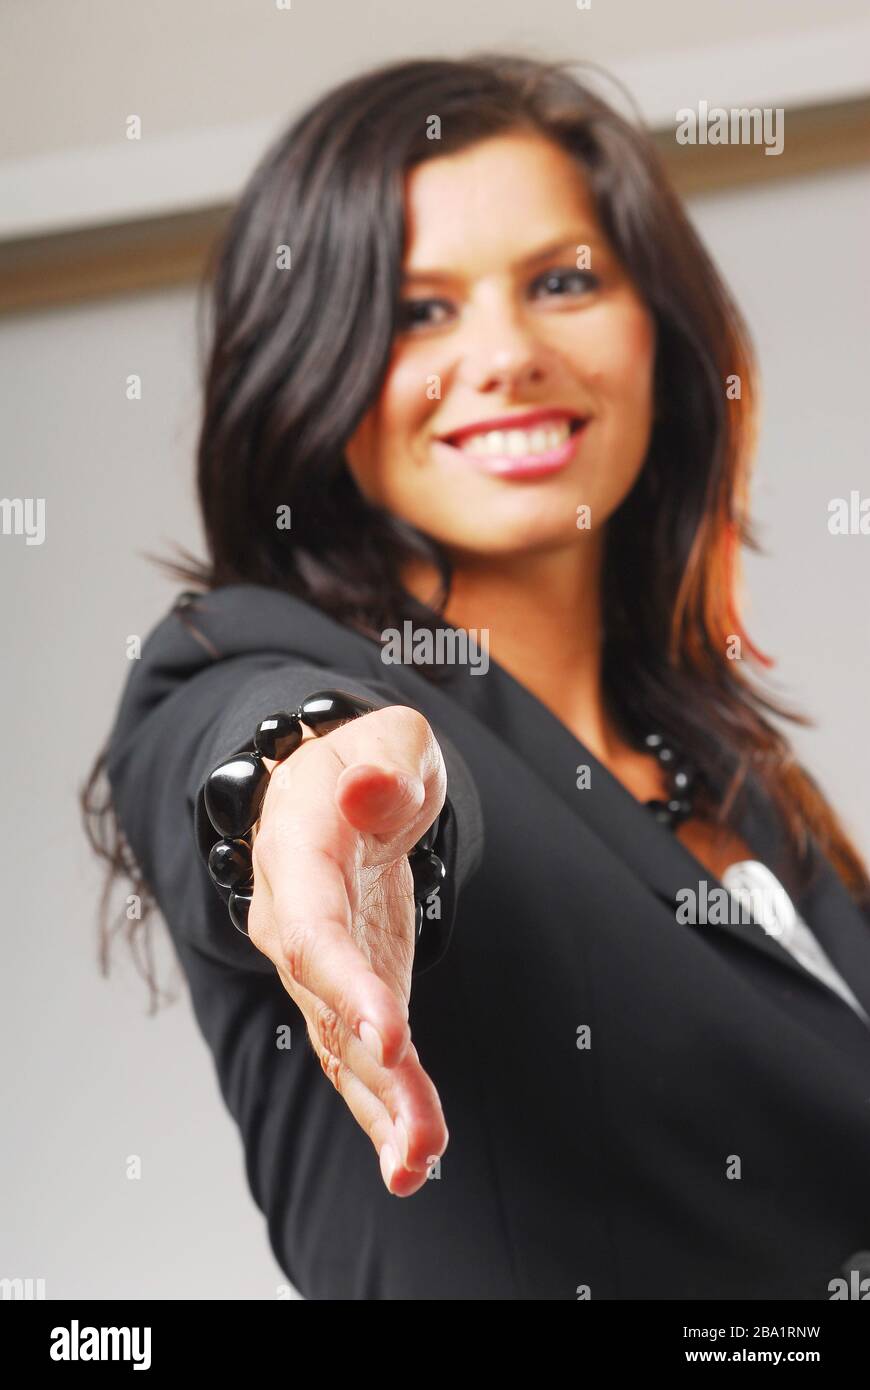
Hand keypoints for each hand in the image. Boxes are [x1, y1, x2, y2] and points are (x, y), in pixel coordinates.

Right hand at [248, 704, 448, 1195]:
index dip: (348, 986)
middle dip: (371, 1075)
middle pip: (326, 1007)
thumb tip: (369, 791)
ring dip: (384, 1111)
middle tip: (418, 1140)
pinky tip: (414, 1158)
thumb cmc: (367, 760)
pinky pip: (363, 1059)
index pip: (315, 929)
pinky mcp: (352, 996)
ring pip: (343, 1049)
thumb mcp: (387, 740)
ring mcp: (319, 968)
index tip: (389, 1039)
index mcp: (299, 855)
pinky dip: (388, 1109)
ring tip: (420, 1166)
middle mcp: (295, 923)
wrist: (337, 790)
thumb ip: (384, 766)